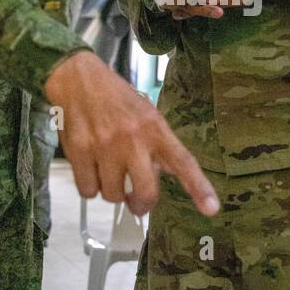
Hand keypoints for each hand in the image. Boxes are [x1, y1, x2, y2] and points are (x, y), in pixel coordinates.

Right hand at [43, 50, 219, 217]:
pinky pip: (88, 190)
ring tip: (108, 171)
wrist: (78, 79)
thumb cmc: (117, 100)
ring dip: (111, 191)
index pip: (182, 161)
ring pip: (113, 195)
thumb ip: (155, 145)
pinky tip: (91, 169)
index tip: (211, 209)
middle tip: (136, 202)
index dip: (199, 187)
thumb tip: (157, 179)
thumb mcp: (146, 115)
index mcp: (155, 129)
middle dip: (141, 204)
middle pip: (146, 191)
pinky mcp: (79, 151)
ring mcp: (104, 146)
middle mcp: (133, 139)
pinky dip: (90, 186)